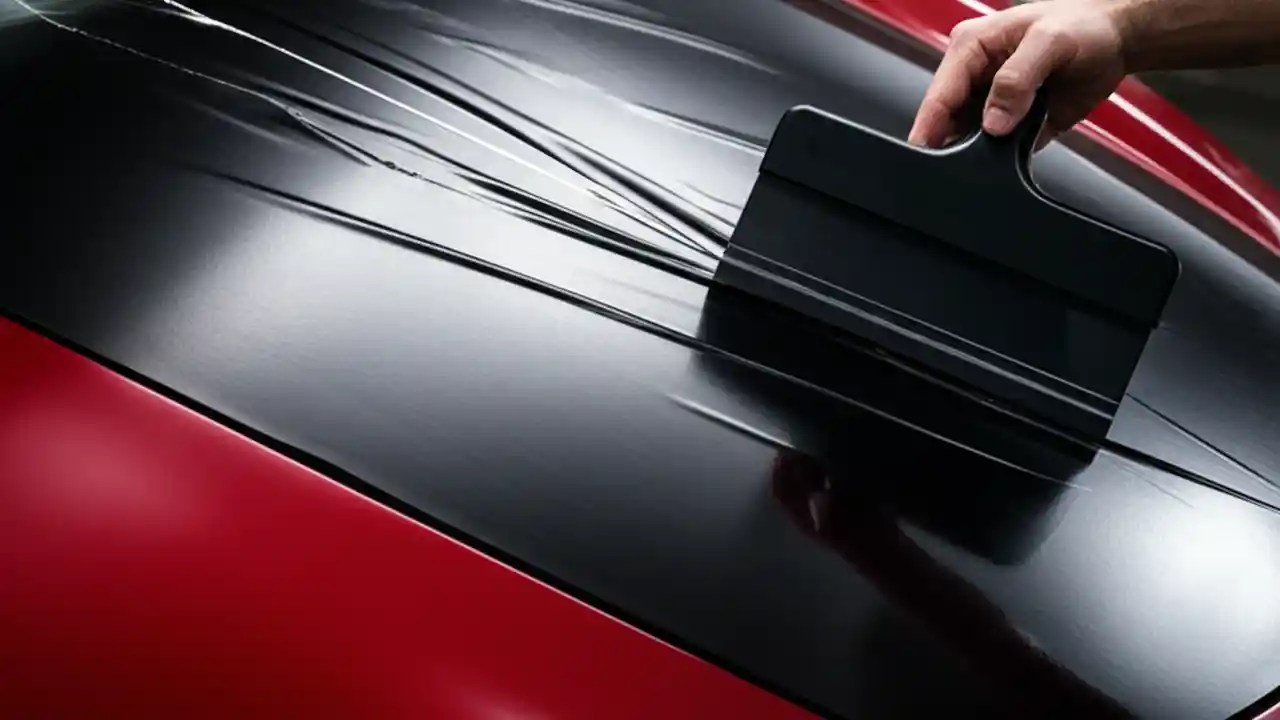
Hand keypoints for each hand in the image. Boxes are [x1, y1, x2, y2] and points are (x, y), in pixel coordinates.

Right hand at [908, 0, 1132, 148]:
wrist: (1117, 39)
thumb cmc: (1083, 25)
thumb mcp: (1050, 41)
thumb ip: (1017, 78)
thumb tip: (992, 121)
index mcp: (971, 48)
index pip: (938, 94)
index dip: (929, 127)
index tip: (927, 155)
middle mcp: (976, 76)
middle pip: (946, 121)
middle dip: (952, 144)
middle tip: (964, 164)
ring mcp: (992, 102)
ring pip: (969, 139)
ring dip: (978, 154)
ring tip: (993, 159)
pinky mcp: (1011, 123)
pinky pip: (998, 150)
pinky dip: (1002, 160)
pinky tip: (1012, 159)